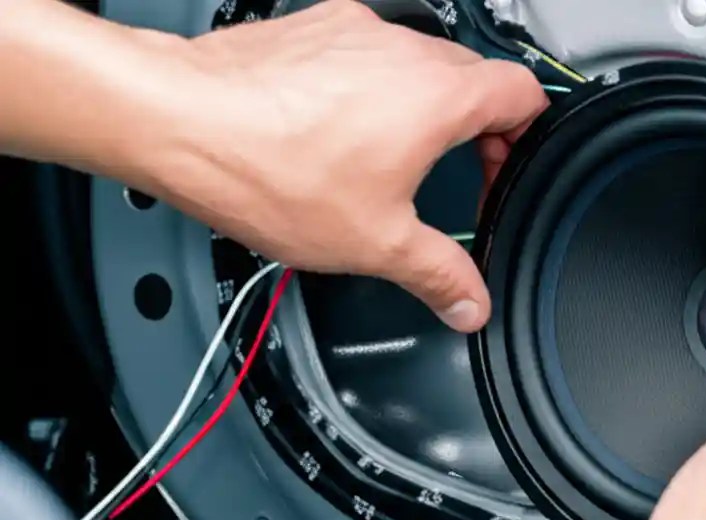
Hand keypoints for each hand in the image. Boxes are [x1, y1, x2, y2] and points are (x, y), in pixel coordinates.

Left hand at [155, 0, 547, 330]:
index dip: (526, 139)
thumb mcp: (375, 243)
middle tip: (451, 175)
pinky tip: (333, 132)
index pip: (523, 94)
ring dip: (418, 107)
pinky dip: (366, 88)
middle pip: (473, 77)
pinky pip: (362, 54)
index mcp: (438, 95)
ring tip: (386, 158)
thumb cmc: (267, 168)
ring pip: (416, 62)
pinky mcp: (311, 28)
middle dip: (474, 128)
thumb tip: (471, 302)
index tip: (500, 174)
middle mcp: (402, 49)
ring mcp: (354, 32)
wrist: (176, 119)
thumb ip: (439, 275)